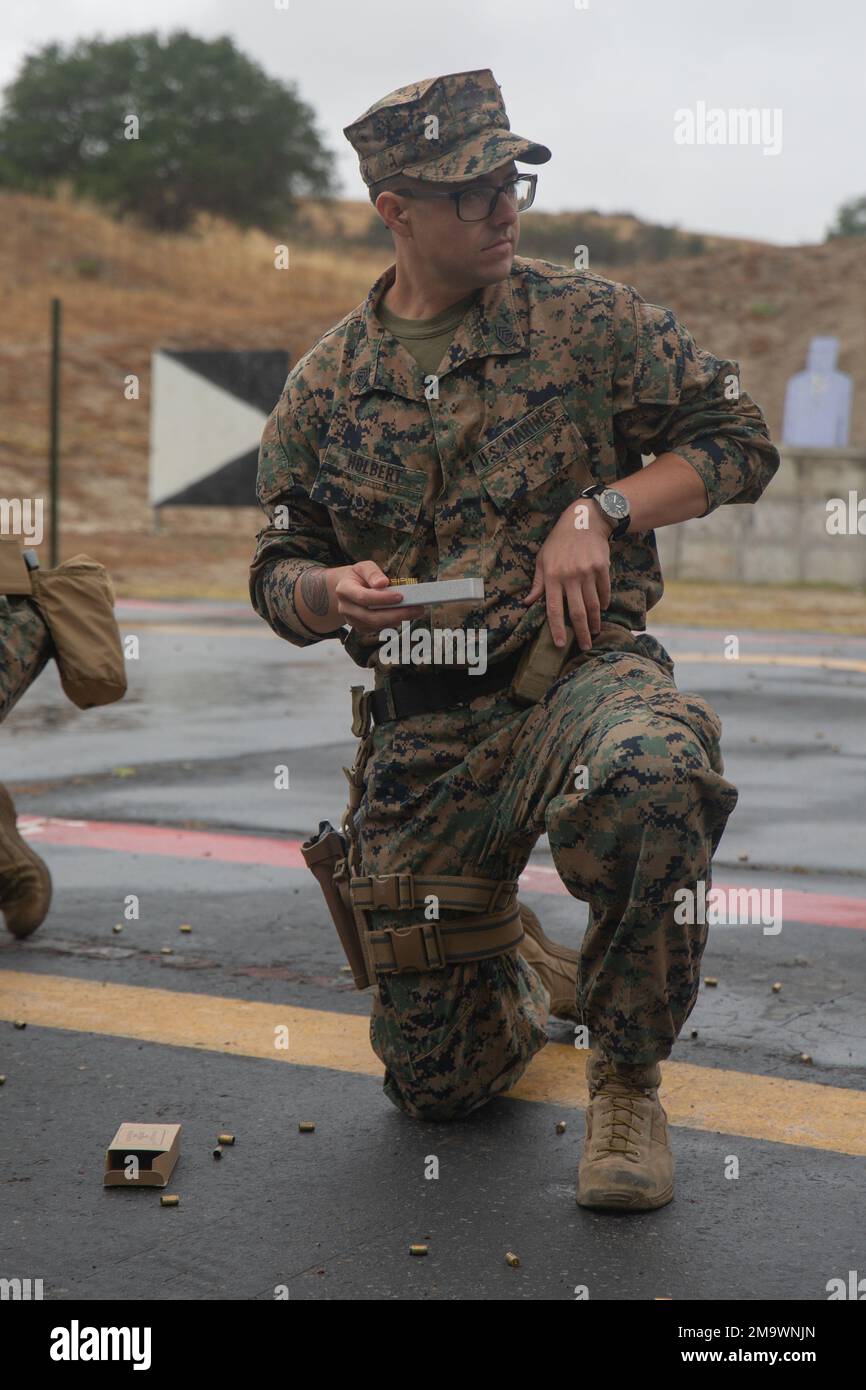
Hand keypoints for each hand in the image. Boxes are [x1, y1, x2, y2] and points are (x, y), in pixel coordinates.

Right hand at [333, 560, 424, 638]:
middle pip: (371, 617)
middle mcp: (346, 608)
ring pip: (376, 625)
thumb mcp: (363, 567)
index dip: (382, 599)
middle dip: (396, 614)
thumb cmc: (357, 576)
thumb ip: (373, 573)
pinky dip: (393, 622)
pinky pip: (378, 628)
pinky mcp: (360, 628)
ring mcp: (352, 620)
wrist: (345, 589)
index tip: (401, 596)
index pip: (363, 597)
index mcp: (344, 590)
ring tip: (416, 611)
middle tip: (417, 609)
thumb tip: (383, 583)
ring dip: (398, 619)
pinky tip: (405, 614)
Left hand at [521, 499, 612, 650]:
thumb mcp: (542, 559)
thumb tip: (527, 603)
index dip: (556, 629)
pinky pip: (604, 591)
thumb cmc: (558, 542)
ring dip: (595, 622)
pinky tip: (602, 611)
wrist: (583, 521)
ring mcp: (587, 573)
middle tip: (584, 647)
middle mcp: (570, 577)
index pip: (553, 609)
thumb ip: (538, 583)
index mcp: (552, 577)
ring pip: (593, 605)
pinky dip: (603, 603)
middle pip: (577, 612)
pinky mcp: (602, 568)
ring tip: (595, 632)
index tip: (559, 644)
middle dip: (581, 633)